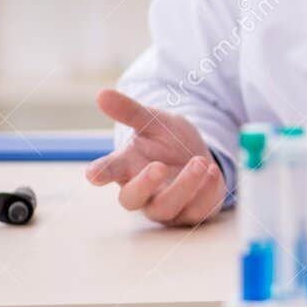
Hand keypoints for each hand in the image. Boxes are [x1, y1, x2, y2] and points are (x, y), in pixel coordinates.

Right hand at [85, 89, 228, 225]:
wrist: (198, 155)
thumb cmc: (167, 141)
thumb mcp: (153, 121)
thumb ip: (130, 111)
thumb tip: (102, 93)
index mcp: (127, 167)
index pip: (107, 172)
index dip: (100, 174)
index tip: (93, 175)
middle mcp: (143, 191)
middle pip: (132, 200)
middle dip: (144, 185)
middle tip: (158, 166)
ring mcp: (166, 205)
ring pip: (166, 208)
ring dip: (184, 186)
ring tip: (199, 162)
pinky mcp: (191, 212)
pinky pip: (197, 211)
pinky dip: (206, 192)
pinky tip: (213, 172)